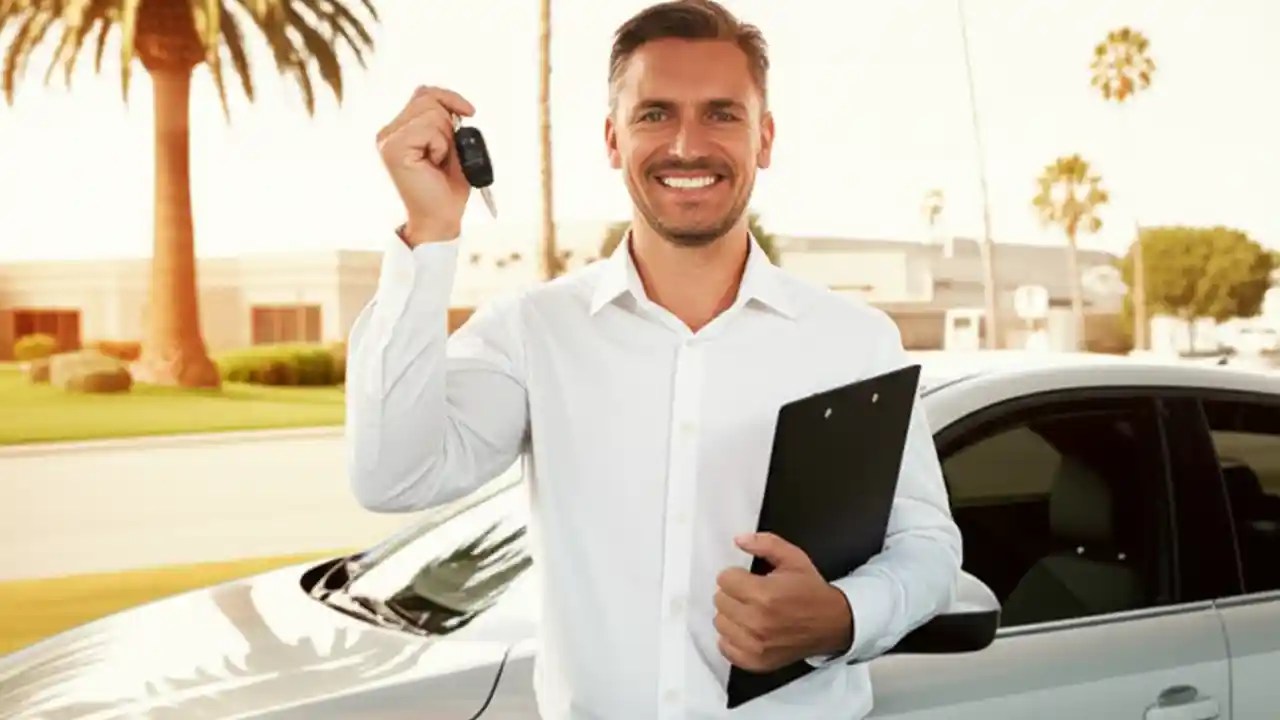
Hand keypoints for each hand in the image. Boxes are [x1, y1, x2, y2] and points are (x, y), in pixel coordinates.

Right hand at [376, 85, 475, 244]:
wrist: (441, 218)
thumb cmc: (447, 188)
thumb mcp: (451, 146)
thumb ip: (445, 121)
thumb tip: (452, 104)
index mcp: (399, 129)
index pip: (423, 93)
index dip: (449, 98)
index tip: (470, 112)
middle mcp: (388, 132)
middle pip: (428, 98)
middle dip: (448, 124)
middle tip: (445, 154)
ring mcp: (387, 139)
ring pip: (431, 112)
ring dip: (445, 138)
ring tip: (437, 161)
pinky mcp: (392, 148)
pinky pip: (428, 128)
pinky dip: (440, 145)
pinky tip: (432, 164)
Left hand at [714, 532, 852, 671]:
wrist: (833, 624)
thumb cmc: (811, 591)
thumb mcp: (793, 558)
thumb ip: (765, 544)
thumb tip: (739, 539)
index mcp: (765, 594)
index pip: (724, 579)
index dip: (736, 575)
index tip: (747, 579)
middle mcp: (757, 621)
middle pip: (719, 600)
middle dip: (733, 594)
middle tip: (751, 595)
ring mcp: (755, 645)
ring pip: (720, 622)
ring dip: (731, 615)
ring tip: (750, 612)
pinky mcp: (755, 661)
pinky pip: (725, 647)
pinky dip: (732, 638)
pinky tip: (747, 630)